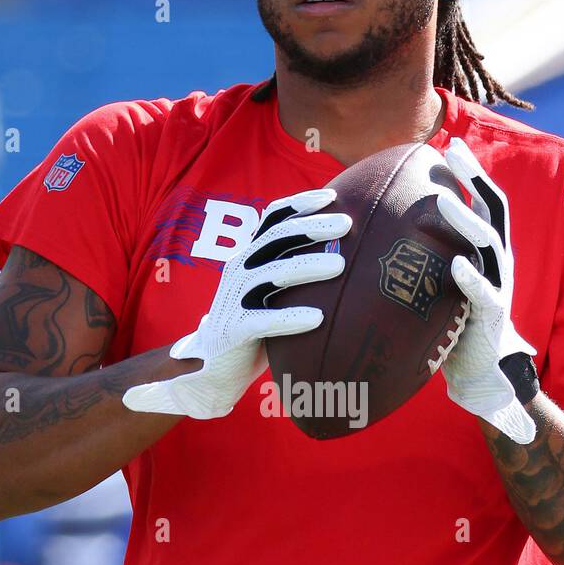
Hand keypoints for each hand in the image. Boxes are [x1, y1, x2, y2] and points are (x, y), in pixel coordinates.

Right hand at [122, 189, 349, 418]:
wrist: (213, 368)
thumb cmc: (254, 329)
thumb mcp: (273, 294)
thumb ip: (296, 275)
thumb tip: (350, 259)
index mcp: (250, 256)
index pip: (273, 219)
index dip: (301, 203)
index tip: (333, 196)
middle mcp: (240, 269)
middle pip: (276, 238)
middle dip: (312, 227)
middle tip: (347, 224)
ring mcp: (235, 298)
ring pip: (273, 273)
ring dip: (308, 266)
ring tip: (339, 266)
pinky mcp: (233, 329)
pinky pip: (264, 320)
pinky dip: (290, 318)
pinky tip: (317, 318)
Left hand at [435, 136, 537, 444]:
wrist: (479, 372)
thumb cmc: (453, 322)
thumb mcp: (440, 282)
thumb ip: (427, 254)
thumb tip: (382, 229)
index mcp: (487, 250)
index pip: (483, 200)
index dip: (469, 172)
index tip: (448, 145)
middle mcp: (498, 261)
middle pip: (492, 210)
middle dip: (475, 178)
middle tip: (453, 152)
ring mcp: (498, 286)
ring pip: (488, 245)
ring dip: (466, 221)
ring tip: (446, 201)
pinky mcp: (492, 316)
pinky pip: (483, 293)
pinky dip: (472, 277)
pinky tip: (456, 265)